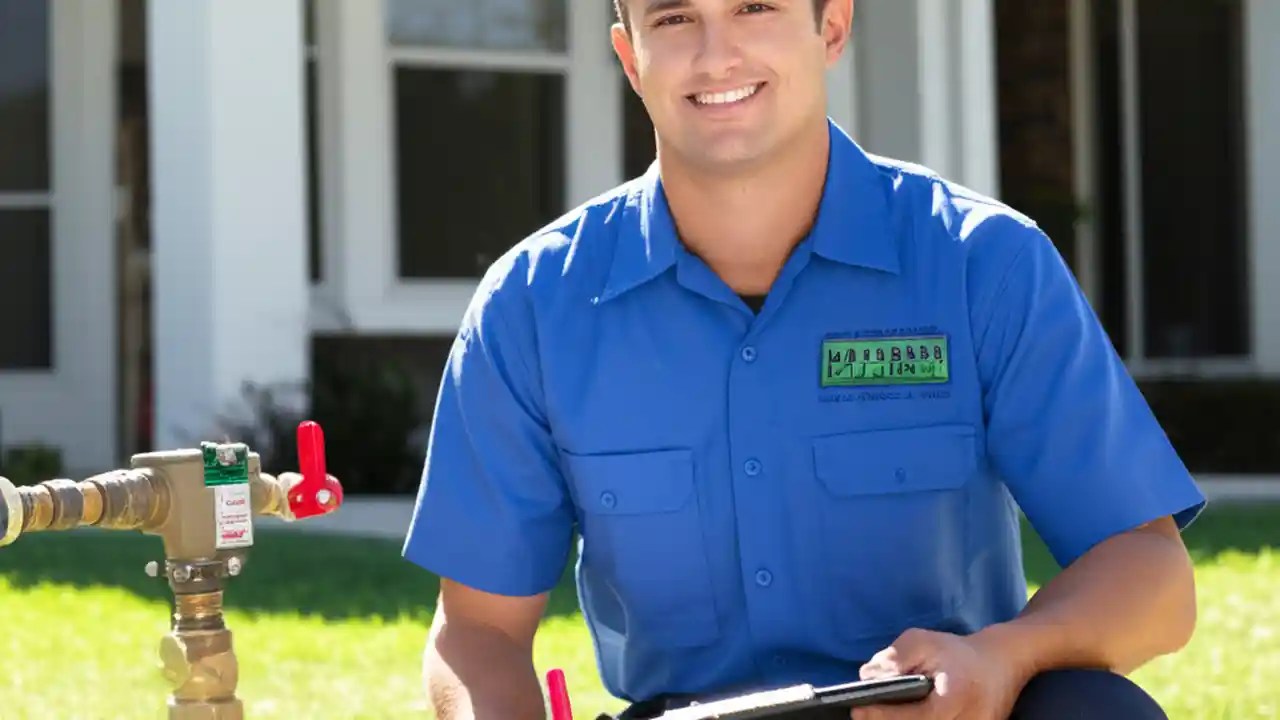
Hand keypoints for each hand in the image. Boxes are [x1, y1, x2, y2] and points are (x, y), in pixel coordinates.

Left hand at [850, 628, 1028, 719]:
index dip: (881, 715)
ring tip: (878, 716)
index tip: (857, 710)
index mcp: (955, 700)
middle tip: (864, 714)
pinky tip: (897, 717)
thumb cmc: (958, 652)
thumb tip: (867, 676)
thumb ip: (895, 657)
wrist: (1001, 663)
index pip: (912, 717)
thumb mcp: (923, 642)